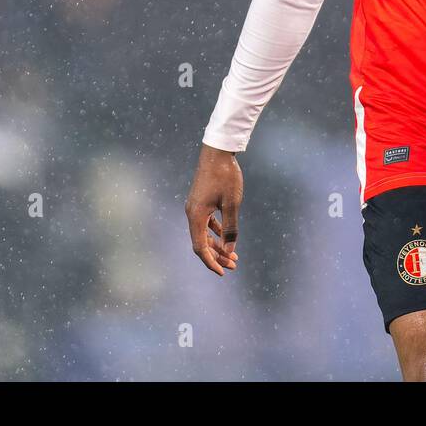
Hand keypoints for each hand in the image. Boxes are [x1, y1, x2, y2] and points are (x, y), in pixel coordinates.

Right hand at [185, 143, 242, 275]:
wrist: (217, 152)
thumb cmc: (226, 176)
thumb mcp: (232, 204)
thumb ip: (231, 228)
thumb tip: (230, 250)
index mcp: (196, 216)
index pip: (200, 247)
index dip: (211, 262)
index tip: (222, 273)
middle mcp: (192, 213)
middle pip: (202, 242)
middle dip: (217, 256)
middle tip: (234, 265)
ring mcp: (195, 207)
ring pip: (204, 233)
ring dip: (217, 245)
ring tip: (233, 255)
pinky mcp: (200, 201)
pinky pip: (206, 223)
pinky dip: (216, 232)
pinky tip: (226, 238)